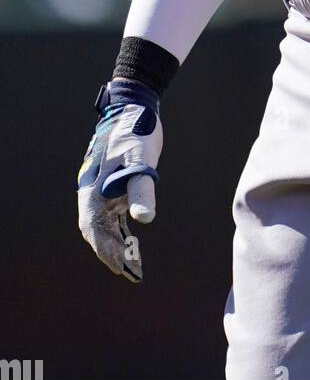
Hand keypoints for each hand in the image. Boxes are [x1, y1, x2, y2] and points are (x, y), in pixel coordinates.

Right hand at [77, 79, 162, 282]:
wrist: (133, 106)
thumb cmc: (135, 132)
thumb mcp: (140, 160)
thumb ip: (141, 189)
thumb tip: (145, 219)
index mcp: (94, 189)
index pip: (94, 228)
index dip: (106, 249)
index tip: (120, 267)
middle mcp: (94, 191)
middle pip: (98, 230)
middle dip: (111, 252)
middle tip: (131, 273)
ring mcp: (103, 189)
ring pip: (106, 224)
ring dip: (117, 243)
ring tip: (133, 265)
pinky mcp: (115, 184)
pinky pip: (114, 214)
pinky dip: (122, 230)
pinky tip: (132, 242)